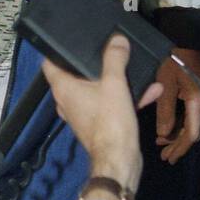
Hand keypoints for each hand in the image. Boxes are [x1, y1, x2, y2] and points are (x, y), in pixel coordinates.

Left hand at [41, 34, 162, 191]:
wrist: (120, 162)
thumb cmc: (110, 120)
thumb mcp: (115, 84)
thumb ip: (115, 59)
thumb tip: (117, 39)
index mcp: (64, 89)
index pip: (49, 63)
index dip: (56, 48)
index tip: (69, 37)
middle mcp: (68, 101)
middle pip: (76, 74)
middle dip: (93, 62)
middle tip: (107, 48)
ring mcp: (82, 114)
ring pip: (96, 89)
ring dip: (115, 80)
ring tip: (134, 67)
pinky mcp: (97, 125)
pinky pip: (109, 104)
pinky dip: (124, 97)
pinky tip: (150, 90)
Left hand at [153, 48, 199, 163]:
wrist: (185, 37)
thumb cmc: (172, 58)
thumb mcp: (165, 83)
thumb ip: (165, 110)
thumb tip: (163, 134)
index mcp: (197, 102)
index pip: (191, 134)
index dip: (179, 148)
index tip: (168, 157)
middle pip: (193, 132)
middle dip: (179, 145)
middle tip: (165, 156)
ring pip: (192, 123)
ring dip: (178, 134)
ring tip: (163, 144)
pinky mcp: (199, 92)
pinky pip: (191, 114)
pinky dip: (180, 123)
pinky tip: (169, 126)